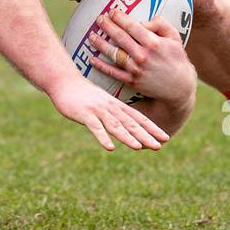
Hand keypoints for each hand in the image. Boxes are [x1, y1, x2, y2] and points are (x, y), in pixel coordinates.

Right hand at [46, 73, 170, 151]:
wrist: (64, 81)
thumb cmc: (83, 94)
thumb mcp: (102, 102)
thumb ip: (114, 114)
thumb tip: (126, 126)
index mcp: (116, 105)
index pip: (138, 118)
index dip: (152, 128)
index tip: (165, 138)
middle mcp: (110, 107)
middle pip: (131, 123)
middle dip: (146, 135)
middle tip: (160, 146)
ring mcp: (98, 110)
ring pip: (116, 126)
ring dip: (127, 138)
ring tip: (139, 148)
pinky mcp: (84, 114)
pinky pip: (95, 127)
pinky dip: (102, 137)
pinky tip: (109, 148)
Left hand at [87, 10, 195, 104]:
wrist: (179, 86)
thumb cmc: (176, 58)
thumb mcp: (174, 37)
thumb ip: (160, 24)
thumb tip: (143, 20)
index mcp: (153, 43)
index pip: (132, 27)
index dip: (120, 18)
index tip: (112, 12)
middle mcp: (143, 55)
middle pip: (120, 38)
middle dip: (107, 26)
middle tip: (99, 19)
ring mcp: (136, 69)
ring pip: (113, 54)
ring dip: (100, 44)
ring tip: (91, 35)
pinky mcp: (132, 81)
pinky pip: (113, 72)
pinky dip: (101, 65)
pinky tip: (91, 58)